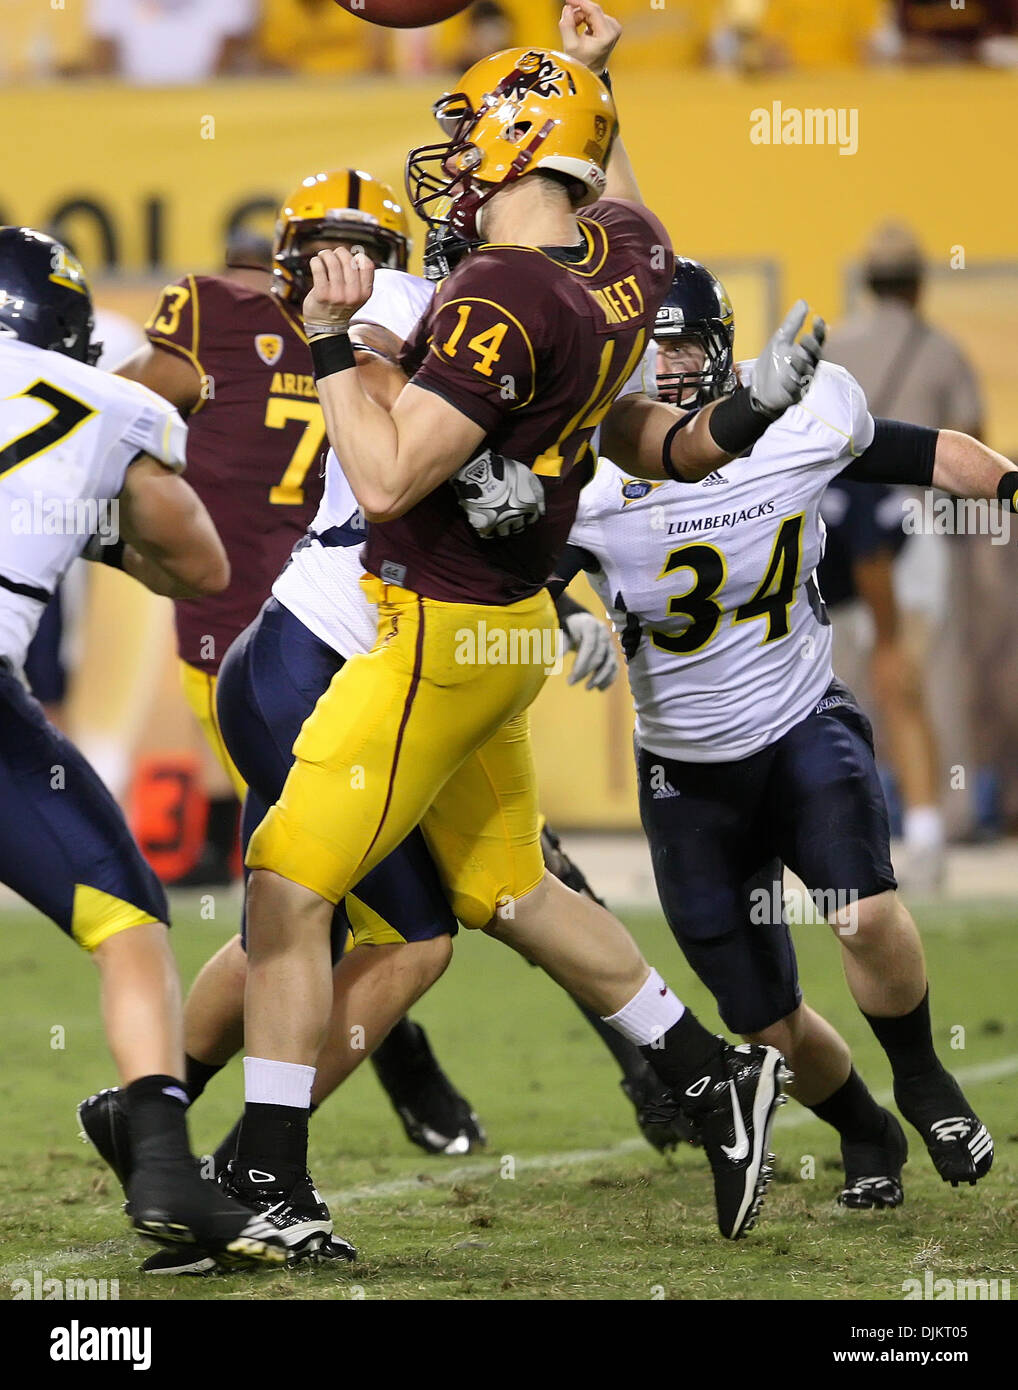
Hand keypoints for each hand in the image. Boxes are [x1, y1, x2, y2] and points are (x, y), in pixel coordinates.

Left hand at [303, 246, 374, 335]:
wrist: (327, 327)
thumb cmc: (341, 305)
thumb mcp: (357, 294)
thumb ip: (359, 277)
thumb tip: (354, 253)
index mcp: (365, 293)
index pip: (367, 264)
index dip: (357, 257)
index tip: (349, 261)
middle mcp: (353, 295)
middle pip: (348, 260)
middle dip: (338, 253)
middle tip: (331, 256)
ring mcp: (337, 295)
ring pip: (332, 261)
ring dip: (325, 254)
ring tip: (322, 257)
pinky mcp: (322, 294)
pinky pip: (318, 267)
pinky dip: (316, 261)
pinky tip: (316, 263)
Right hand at [452, 449, 545, 537]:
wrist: (480, 472)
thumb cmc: (505, 470)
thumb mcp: (528, 475)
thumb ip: (538, 493)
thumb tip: (542, 511)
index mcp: (528, 507)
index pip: (533, 518)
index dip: (528, 514)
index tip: (523, 511)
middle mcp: (516, 518)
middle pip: (519, 528)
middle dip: (516, 523)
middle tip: (510, 516)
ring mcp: (499, 522)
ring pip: (504, 533)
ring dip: (503, 527)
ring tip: (498, 519)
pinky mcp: (483, 525)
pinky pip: (487, 534)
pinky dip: (488, 531)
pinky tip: (487, 524)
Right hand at [558, 1, 621, 73]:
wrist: (591, 73)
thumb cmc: (583, 64)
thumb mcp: (570, 46)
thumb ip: (566, 25)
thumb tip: (567, 9)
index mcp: (607, 34)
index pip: (594, 10)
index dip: (580, 2)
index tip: (568, 0)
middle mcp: (614, 29)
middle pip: (592, 11)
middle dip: (578, 14)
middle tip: (568, 24)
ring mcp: (613, 28)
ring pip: (592, 13)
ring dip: (581, 18)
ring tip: (575, 32)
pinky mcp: (610, 28)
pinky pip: (594, 17)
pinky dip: (585, 21)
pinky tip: (581, 32)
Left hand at [562, 610, 618, 688]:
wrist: (581, 622)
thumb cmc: (568, 628)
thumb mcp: (562, 632)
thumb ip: (560, 642)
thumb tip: (556, 656)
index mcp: (590, 625)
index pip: (589, 645)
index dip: (582, 662)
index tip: (572, 675)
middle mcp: (603, 633)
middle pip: (599, 655)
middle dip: (586, 671)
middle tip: (570, 682)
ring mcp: (610, 643)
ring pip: (610, 662)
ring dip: (599, 678)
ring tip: (587, 688)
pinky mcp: (612, 652)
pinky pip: (614, 667)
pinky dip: (609, 679)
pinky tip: (600, 688)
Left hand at [750, 300, 825, 418]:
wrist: (759, 388)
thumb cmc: (773, 364)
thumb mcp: (780, 341)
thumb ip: (792, 324)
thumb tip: (803, 302)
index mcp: (806, 352)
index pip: (817, 340)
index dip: (819, 330)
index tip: (817, 318)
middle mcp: (808, 366)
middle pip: (815, 357)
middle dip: (812, 348)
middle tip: (804, 338)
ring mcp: (802, 382)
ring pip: (807, 374)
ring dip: (801, 365)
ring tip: (794, 356)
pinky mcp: (793, 396)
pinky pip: (795, 391)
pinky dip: (791, 384)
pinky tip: (786, 379)